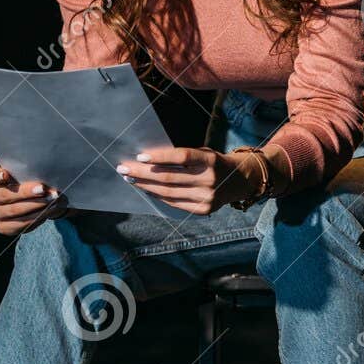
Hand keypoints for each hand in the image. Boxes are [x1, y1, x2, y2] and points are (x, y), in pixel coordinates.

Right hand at [0, 165, 73, 236]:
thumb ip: (30, 175)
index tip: (6, 174)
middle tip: (43, 189)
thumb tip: (45, 182)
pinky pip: (21, 223)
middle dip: (26, 192)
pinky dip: (36, 216)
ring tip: (52, 199)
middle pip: (4, 195)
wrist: (33, 203)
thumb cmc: (29, 183)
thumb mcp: (28, 176)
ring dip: (35, 204)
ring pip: (14, 210)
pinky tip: (48, 210)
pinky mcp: (3, 228)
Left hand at [116, 146, 265, 214]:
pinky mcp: (203, 210)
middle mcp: (209, 180)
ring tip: (130, 179)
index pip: (182, 157)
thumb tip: (148, 159)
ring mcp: (206, 198)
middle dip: (142, 173)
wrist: (240, 180)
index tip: (139, 156)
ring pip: (168, 192)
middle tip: (124, 168)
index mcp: (210, 161)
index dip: (160, 156)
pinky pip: (174, 203)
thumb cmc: (215, 162)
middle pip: (169, 177)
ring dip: (146, 186)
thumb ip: (182, 157)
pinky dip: (157, 195)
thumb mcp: (203, 153)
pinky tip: (146, 189)